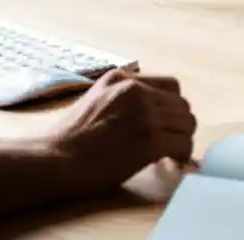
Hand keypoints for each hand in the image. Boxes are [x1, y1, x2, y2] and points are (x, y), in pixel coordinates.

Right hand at [45, 70, 196, 196]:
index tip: (163, 124)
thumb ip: (122, 98)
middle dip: (178, 125)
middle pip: (182, 105)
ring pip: (187, 123)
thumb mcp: (95, 99)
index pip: (170, 86)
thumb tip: (152, 114)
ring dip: (182, 140)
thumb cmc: (69, 137)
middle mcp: (136, 90)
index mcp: (121, 78)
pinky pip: (183, 145)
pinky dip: (181, 157)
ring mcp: (144, 114)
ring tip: (168, 155)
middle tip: (167, 143)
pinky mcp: (149, 140)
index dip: (171, 108)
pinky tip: (167, 164)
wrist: (56, 159)